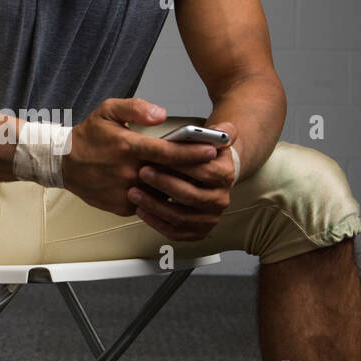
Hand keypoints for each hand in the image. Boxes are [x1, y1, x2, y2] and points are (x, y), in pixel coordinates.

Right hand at [61, 98, 235, 227]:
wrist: (62, 163)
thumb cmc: (88, 136)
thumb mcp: (108, 110)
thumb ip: (136, 107)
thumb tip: (161, 114)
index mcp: (128, 147)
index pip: (168, 152)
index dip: (193, 152)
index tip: (212, 149)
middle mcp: (128, 173)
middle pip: (170, 174)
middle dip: (193, 170)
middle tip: (212, 164)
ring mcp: (125, 192)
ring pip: (162, 192)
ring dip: (177, 185)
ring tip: (194, 177)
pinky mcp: (122, 206)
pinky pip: (149, 203)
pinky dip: (159, 196)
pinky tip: (167, 187)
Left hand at [126, 120, 238, 241]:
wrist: (208, 175)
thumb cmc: (202, 156)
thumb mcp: (212, 138)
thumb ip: (219, 131)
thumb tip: (220, 129)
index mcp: (225, 175)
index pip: (204, 170)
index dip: (180, 163)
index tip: (158, 155)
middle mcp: (220, 199)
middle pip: (191, 195)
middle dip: (164, 183)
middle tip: (142, 172)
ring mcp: (209, 218)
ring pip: (181, 216)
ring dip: (155, 205)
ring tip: (134, 192)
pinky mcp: (197, 231)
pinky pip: (175, 231)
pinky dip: (156, 222)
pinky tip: (141, 210)